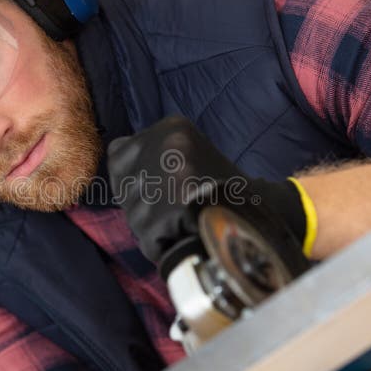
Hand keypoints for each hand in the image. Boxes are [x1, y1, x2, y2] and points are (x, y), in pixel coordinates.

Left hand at [107, 116, 312, 270]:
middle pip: (123, 186)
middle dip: (141, 203)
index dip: (132, 178)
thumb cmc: (215, 188)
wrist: (257, 215)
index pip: (118, 154)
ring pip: (133, 214)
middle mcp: (168, 145)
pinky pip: (147, 237)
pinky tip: (184, 233)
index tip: (158, 188)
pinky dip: (161, 244)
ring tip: (182, 220)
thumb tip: (113, 158)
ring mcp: (170, 178)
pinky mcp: (172, 210)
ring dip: (150, 226)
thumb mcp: (184, 153)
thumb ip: (148, 155)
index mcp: (172, 127)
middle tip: (174, 206)